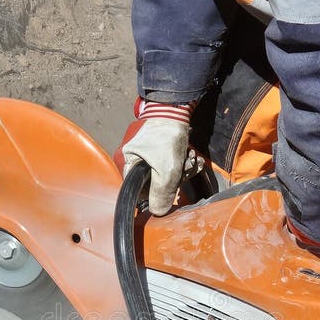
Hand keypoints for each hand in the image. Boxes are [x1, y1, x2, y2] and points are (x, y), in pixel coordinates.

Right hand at [114, 99, 193, 214]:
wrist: (177, 108)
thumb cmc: (167, 135)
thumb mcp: (166, 169)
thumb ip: (161, 193)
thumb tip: (158, 212)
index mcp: (127, 162)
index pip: (138, 190)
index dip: (154, 194)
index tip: (169, 192)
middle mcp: (134, 158)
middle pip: (155, 182)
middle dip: (174, 178)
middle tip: (184, 168)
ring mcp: (148, 152)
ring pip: (166, 173)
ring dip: (181, 169)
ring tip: (190, 158)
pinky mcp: (160, 148)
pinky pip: (171, 163)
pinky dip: (182, 162)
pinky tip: (191, 156)